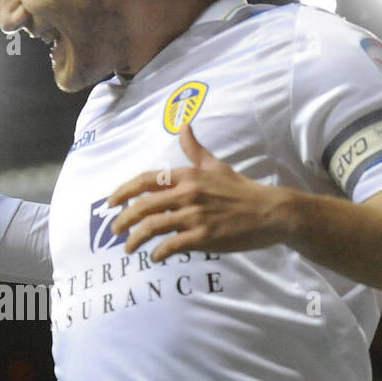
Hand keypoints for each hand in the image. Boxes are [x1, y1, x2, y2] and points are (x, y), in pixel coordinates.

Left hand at [107, 124, 287, 259]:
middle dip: (123, 220)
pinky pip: (171, 245)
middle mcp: (188, 193)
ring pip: (152, 227)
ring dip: (135, 240)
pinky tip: (155, 257)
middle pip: (143, 206)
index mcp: (188, 175)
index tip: (110, 203)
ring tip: (128, 248)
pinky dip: (158, 252)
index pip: (146, 180)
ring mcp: (195, 215)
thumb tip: (183, 124)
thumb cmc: (241, 190)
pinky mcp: (204, 236)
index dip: (124, 191)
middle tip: (114, 231)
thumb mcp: (216, 165)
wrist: (270, 212)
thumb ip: (195, 149)